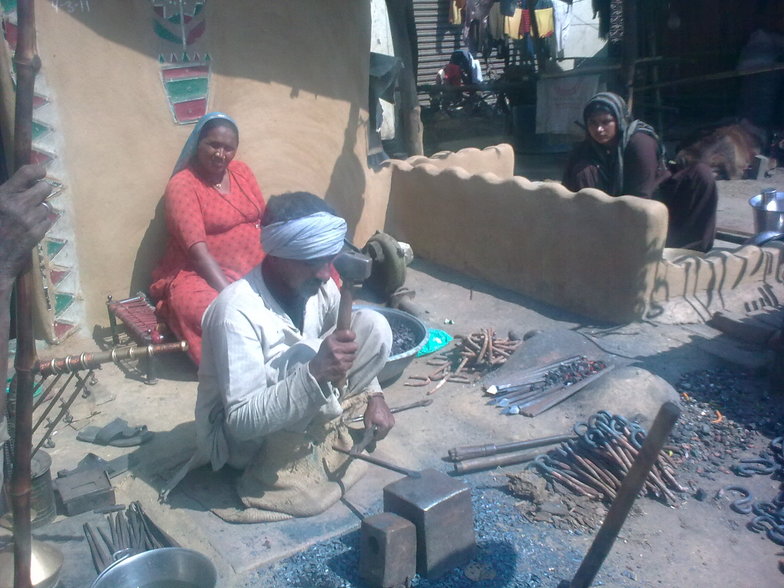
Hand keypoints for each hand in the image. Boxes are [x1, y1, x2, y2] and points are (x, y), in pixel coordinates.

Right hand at [0, 164, 52, 281]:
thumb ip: (8, 192)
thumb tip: (25, 183)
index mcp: (3, 195)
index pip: (26, 173)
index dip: (37, 170)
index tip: (41, 172)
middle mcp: (18, 204)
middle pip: (45, 188)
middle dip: (42, 190)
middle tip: (36, 195)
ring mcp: (29, 219)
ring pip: (48, 205)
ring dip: (41, 208)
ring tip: (30, 215)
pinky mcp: (37, 233)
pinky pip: (48, 220)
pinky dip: (42, 222)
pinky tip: (31, 226)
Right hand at [309, 329, 357, 384]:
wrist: (317, 368)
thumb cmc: (325, 352)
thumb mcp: (329, 340)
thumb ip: (340, 334)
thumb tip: (352, 332)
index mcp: (331, 341)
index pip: (349, 334)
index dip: (352, 336)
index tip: (350, 338)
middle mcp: (336, 350)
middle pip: (355, 346)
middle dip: (351, 347)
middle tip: (346, 349)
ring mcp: (339, 361)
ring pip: (353, 356)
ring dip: (349, 357)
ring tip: (342, 357)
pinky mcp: (342, 369)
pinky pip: (350, 364)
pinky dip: (347, 364)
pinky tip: (341, 363)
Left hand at [363, 394, 394, 439]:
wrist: (377, 401)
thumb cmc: (372, 410)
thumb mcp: (368, 421)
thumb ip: (368, 430)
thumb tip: (369, 436)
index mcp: (385, 426)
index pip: (379, 436)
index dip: (374, 438)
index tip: (370, 437)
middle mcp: (390, 425)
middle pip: (384, 434)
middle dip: (378, 435)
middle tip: (372, 433)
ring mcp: (392, 422)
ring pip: (386, 431)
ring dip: (381, 431)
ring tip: (375, 428)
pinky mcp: (392, 419)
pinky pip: (388, 426)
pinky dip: (384, 427)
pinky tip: (379, 424)